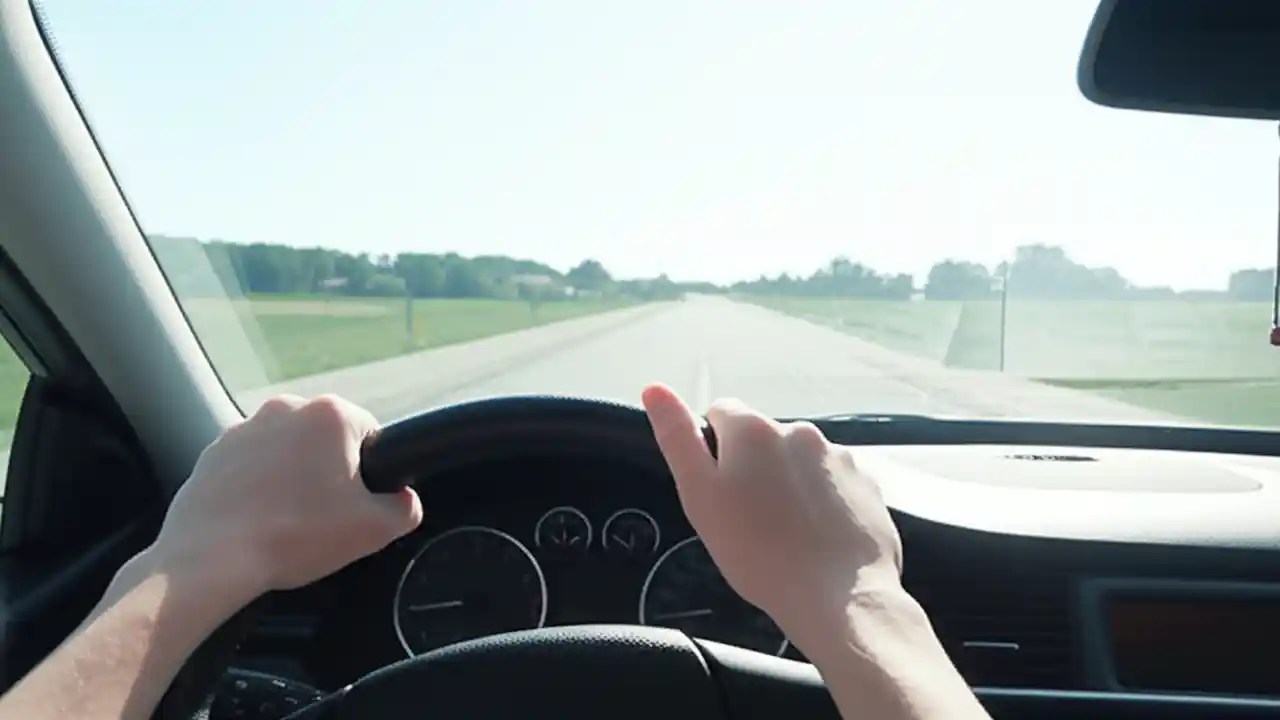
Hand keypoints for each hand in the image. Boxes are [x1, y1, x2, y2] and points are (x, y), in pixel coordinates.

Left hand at [154, 395, 422, 594]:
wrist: (211, 559)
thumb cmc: (295, 537)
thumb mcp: (376, 530)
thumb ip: (406, 507)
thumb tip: (404, 500)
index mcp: (330, 414)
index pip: (371, 434)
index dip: (371, 473)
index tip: (357, 504)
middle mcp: (285, 408)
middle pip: (326, 440)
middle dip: (330, 473)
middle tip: (324, 517)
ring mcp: (243, 428)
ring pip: (287, 452)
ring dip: (293, 479)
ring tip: (288, 523)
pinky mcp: (212, 453)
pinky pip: (250, 467)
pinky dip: (258, 489)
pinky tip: (258, 522)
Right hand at [642, 384, 902, 647]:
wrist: (839, 596)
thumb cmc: (758, 552)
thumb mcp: (699, 496)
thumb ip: (677, 437)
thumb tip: (654, 388)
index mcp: (754, 428)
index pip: (718, 413)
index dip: (711, 451)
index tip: (719, 493)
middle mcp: (800, 430)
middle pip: (762, 439)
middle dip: (753, 468)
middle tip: (748, 520)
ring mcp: (840, 456)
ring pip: (799, 461)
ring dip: (788, 483)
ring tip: (786, 533)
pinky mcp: (867, 484)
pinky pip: (833, 483)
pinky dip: (823, 501)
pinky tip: (817, 536)